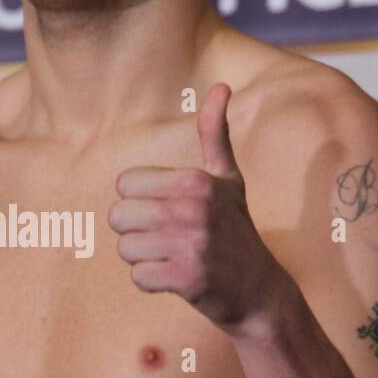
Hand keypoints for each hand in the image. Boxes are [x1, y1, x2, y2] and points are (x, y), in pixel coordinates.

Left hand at [107, 83, 288, 336]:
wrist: (260, 290)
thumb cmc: (236, 230)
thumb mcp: (228, 180)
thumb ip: (215, 135)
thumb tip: (221, 86)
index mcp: (195, 181)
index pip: (124, 184)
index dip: (140, 202)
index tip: (168, 213)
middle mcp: (192, 208)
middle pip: (118, 216)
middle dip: (136, 232)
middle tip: (167, 239)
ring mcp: (190, 244)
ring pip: (125, 249)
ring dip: (144, 258)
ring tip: (173, 257)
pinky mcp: (186, 278)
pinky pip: (138, 277)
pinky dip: (151, 282)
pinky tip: (177, 278)